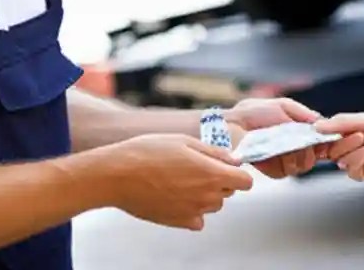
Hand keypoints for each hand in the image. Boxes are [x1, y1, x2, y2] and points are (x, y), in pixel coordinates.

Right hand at [106, 134, 253, 230]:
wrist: (118, 175)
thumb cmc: (149, 152)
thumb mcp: (185, 141)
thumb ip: (214, 152)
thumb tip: (234, 160)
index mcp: (212, 174)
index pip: (245, 182)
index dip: (238, 173)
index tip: (225, 166)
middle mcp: (207, 196)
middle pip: (228, 192)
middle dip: (220, 180)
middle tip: (196, 168)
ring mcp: (193, 211)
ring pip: (213, 205)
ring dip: (206, 194)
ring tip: (182, 180)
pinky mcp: (178, 222)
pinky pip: (197, 219)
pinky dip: (192, 211)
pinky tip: (176, 196)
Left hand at [224, 98, 362, 178]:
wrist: (229, 126)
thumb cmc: (252, 112)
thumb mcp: (282, 105)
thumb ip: (303, 114)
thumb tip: (321, 121)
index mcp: (297, 132)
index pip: (321, 141)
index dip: (331, 142)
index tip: (339, 139)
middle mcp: (293, 147)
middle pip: (316, 157)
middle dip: (315, 151)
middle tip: (310, 144)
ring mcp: (283, 160)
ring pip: (303, 166)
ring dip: (298, 156)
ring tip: (288, 145)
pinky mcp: (271, 169)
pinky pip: (286, 172)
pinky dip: (284, 163)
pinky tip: (277, 152)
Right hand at [313, 112, 363, 181]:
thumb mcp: (360, 120)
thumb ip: (337, 123)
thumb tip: (316, 126)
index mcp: (345, 131)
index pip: (324, 135)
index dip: (323, 136)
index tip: (322, 133)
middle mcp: (347, 146)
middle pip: (329, 149)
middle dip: (344, 142)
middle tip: (359, 135)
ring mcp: (353, 160)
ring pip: (339, 160)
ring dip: (354, 150)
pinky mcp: (360, 172)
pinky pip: (351, 169)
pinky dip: (361, 159)